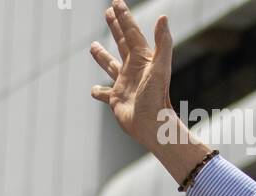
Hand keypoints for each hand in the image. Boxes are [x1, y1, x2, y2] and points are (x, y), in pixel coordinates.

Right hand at [90, 2, 173, 150]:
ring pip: (110, 65)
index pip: (131, 31)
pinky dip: (98, 91)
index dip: (124, 16)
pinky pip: (104, 93)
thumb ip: (163, 42)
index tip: (115, 2)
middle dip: (115, 27)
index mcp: (142, 57)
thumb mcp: (160, 66)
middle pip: (122, 42)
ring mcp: (123, 83)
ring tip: (92, 46)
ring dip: (102, 56)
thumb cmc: (156, 96)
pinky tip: (93, 90)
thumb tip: (163, 17)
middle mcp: (132, 68)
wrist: (151, 124)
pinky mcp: (116, 99)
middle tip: (107, 13)